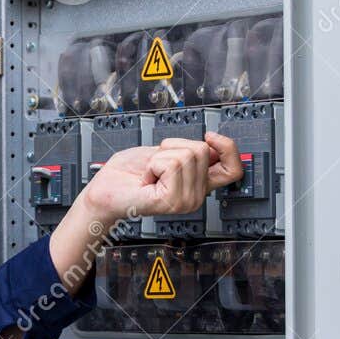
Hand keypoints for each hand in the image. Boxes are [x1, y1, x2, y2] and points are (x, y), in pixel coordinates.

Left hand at [81, 132, 244, 224]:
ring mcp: (186, 201)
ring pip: (186, 155)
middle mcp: (197, 196)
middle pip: (201, 150)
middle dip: (173, 147)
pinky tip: (146, 179)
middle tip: (156, 165)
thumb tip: (212, 143)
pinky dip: (153, 164)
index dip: (228, 147)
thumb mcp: (165, 154)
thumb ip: (191, 151)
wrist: (105, 189)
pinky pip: (171, 164)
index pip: (233, 169)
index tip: (210, 137)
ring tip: (150, 173)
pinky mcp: (172, 201)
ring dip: (160, 156)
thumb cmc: (128, 173)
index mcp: (198, 184)